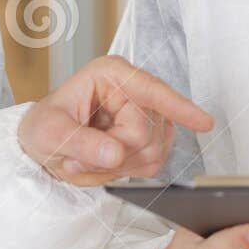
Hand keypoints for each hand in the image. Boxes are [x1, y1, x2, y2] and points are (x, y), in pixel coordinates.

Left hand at [17, 55, 213, 185]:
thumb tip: (115, 154)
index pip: (152, 90)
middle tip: (77, 158)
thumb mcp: (48, 132)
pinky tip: (102, 164)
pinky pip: (152, 165)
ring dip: (116, 167)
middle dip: (112, 155)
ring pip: (153, 152)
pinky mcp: (151, 138)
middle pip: (146, 133)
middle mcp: (134, 91)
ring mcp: (146, 114)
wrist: (44, 143)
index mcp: (111, 75)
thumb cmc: (44, 127)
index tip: (205, 123)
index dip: (179, 106)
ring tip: (86, 159)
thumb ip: (80, 142)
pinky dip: (124, 173)